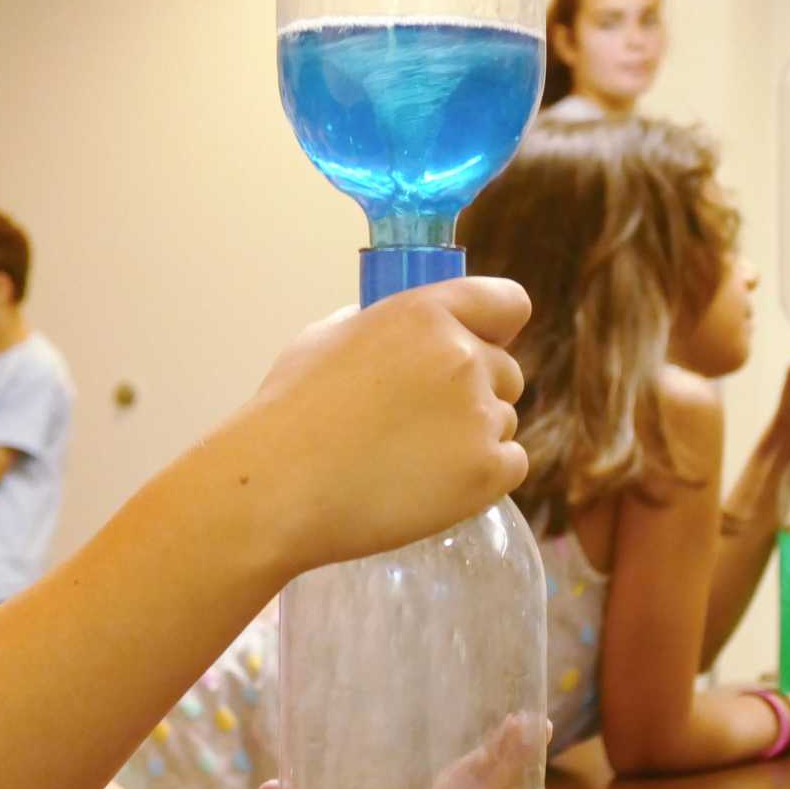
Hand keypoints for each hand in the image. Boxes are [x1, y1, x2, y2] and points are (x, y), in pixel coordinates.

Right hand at [227, 278, 529, 573]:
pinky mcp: (487, 472)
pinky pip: (509, 467)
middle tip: (422, 425)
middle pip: (507, 373)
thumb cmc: (288, 412)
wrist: (280, 485)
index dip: (496, 330)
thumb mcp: (324, 339)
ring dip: (473, 439)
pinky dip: (481, 479)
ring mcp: (479, 416)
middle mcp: (463, 357)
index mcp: (425, 314)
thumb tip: (395, 333)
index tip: (480, 349)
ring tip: (412, 462)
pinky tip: (432, 486)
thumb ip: (375, 325)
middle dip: (475, 394)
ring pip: (504, 424)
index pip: (508, 303)